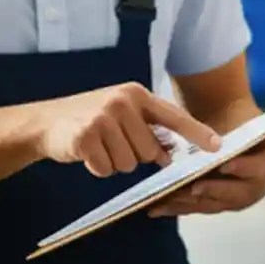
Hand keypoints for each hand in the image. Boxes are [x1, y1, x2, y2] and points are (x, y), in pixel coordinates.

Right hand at [37, 83, 220, 177]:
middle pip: (150, 151)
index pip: (173, 116)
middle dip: (135, 155)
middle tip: (114, 142)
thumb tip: (169, 155)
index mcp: (136, 94)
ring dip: (115, 163)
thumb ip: (148, 130)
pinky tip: (87, 152)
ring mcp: (103, 118)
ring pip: (129, 164)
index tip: (218, 147)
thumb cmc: (90, 118)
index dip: (197, 133)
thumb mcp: (122, 115)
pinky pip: (106, 169)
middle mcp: (122, 102)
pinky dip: (98, 167)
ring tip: (100, 146)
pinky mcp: (85, 137)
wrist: (46, 121)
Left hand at [147, 116, 264, 217]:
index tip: (226, 163)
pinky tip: (153, 209)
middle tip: (193, 186)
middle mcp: (251, 190)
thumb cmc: (248, 127)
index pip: (257, 171)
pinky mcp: (210, 205)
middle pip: (231, 195)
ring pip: (207, 204)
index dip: (242, 169)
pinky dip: (173, 208)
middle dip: (211, 191)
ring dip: (186, 202)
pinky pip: (191, 208)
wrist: (233, 133)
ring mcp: (230, 201)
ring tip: (165, 198)